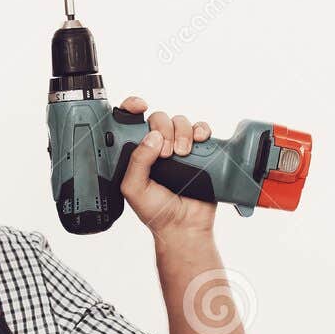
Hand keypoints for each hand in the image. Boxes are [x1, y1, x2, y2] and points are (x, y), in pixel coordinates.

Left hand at [117, 94, 218, 237]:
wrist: (185, 227)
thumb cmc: (157, 212)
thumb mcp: (134, 189)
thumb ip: (137, 162)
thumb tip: (153, 137)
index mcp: (138, 153)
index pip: (132, 122)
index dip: (133, 107)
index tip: (140, 106)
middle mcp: (158, 148)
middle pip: (159, 118)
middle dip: (163, 129)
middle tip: (166, 153)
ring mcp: (180, 148)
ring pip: (180, 121)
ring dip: (182, 133)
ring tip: (182, 155)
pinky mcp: (200, 152)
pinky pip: (202, 129)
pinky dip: (201, 130)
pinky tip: (199, 141)